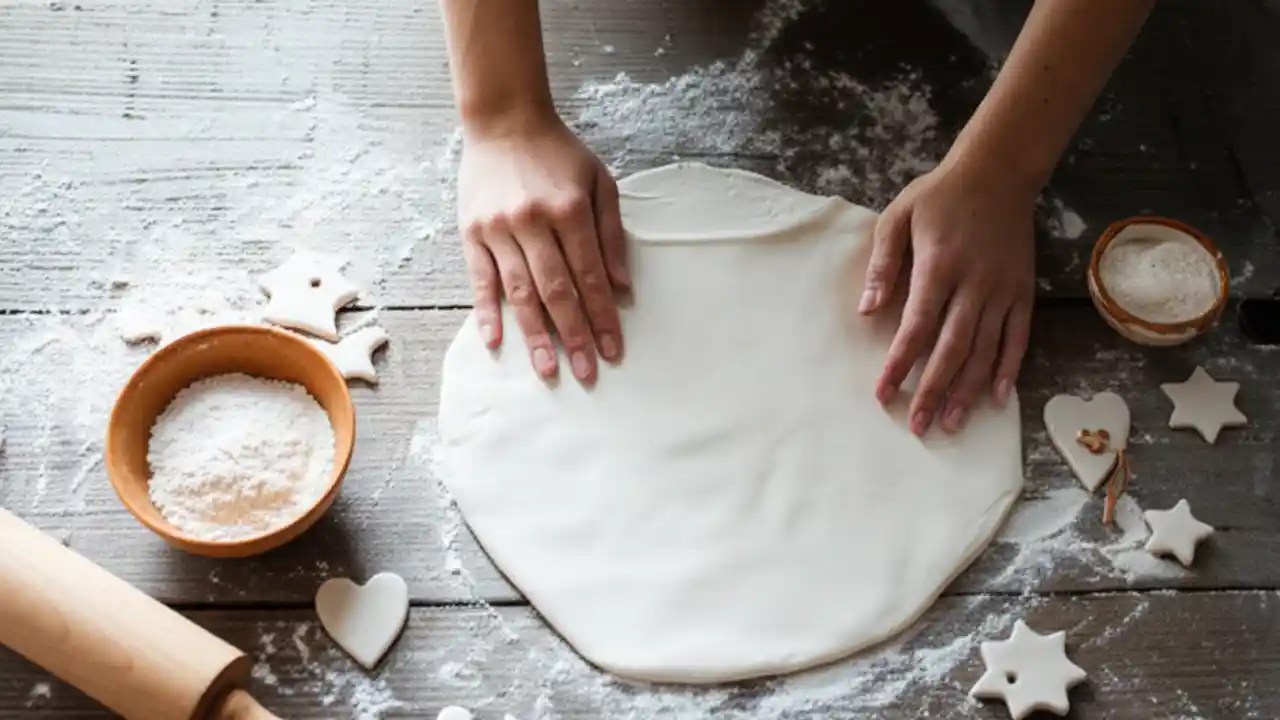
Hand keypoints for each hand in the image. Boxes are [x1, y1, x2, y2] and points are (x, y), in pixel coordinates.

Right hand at [457, 115, 629, 384]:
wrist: (503, 121)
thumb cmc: (558, 154)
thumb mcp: (599, 181)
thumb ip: (611, 233)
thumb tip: (623, 287)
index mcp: (569, 209)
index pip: (590, 276)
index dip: (603, 316)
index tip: (613, 350)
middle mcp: (532, 221)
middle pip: (556, 291)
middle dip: (574, 336)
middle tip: (586, 373)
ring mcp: (498, 228)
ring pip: (519, 292)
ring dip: (535, 335)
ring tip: (547, 371)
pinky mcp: (471, 232)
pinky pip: (480, 279)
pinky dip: (487, 312)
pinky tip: (496, 342)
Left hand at [860, 160, 1035, 435]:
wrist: (999, 171)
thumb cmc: (940, 195)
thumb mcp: (898, 217)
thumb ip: (882, 264)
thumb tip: (867, 310)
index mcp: (939, 265)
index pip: (917, 326)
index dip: (900, 362)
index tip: (883, 393)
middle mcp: (975, 283)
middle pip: (953, 347)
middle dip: (933, 390)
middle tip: (917, 426)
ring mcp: (1003, 290)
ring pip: (986, 349)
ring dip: (968, 389)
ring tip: (951, 423)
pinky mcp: (1023, 291)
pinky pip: (1018, 337)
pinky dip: (1008, 369)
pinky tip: (998, 398)